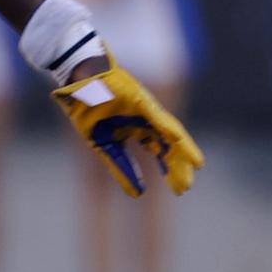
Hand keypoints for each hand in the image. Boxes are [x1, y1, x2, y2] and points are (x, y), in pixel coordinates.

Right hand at [55, 63, 203, 197]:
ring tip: (195, 167)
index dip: (167, 169)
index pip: (158, 151)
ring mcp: (145, 110)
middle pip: (168, 146)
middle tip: (183, 188)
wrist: (76, 78)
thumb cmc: (86, 105)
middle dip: (176, 166)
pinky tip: (181, 143)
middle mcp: (146, 121)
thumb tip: (138, 194)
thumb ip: (121, 166)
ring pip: (169, 134)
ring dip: (181, 151)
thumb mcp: (103, 144)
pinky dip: (170, 130)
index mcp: (135, 129)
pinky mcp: (141, 100)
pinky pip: (158, 118)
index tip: (179, 189)